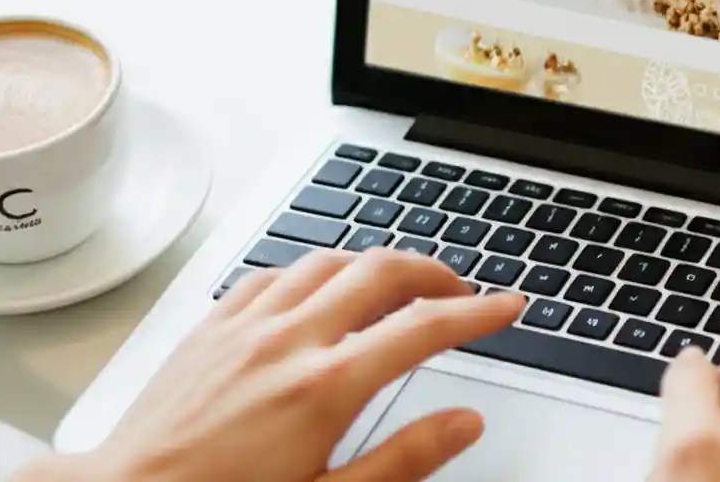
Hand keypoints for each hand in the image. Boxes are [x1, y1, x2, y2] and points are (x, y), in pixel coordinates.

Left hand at [15, 248, 525, 481]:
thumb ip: (404, 458)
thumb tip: (464, 423)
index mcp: (326, 386)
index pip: (424, 329)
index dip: (478, 313)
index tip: (507, 306)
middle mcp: (289, 340)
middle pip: (382, 272)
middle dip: (433, 272)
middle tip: (460, 292)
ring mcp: (247, 325)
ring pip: (329, 260)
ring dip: (376, 264)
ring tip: (400, 285)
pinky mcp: (212, 324)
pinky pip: (274, 272)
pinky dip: (314, 270)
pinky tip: (319, 287)